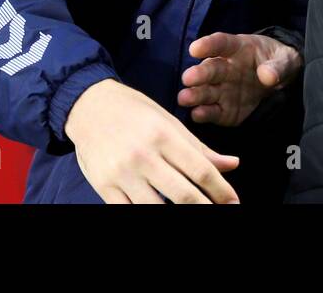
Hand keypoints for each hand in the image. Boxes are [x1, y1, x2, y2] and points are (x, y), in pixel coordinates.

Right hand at [65, 79, 239, 203]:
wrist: (89, 107)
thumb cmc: (135, 112)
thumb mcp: (170, 122)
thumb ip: (200, 148)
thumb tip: (233, 164)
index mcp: (164, 136)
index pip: (201, 170)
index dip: (221, 191)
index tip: (234, 203)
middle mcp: (143, 156)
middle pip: (183, 194)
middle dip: (206, 209)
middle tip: (222, 215)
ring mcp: (121, 174)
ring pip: (156, 209)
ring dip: (180, 216)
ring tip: (195, 214)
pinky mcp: (104, 187)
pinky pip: (128, 211)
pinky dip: (148, 216)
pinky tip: (163, 214)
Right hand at [179, 32, 302, 126]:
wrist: (280, 81)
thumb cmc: (277, 62)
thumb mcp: (285, 59)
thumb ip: (278, 66)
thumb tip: (267, 75)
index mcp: (237, 48)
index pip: (221, 43)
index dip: (208, 45)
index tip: (196, 48)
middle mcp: (224, 68)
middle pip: (209, 69)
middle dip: (198, 74)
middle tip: (188, 78)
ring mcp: (222, 89)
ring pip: (205, 91)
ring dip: (195, 95)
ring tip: (184, 98)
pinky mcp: (224, 109)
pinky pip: (213, 112)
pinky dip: (204, 114)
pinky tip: (197, 114)